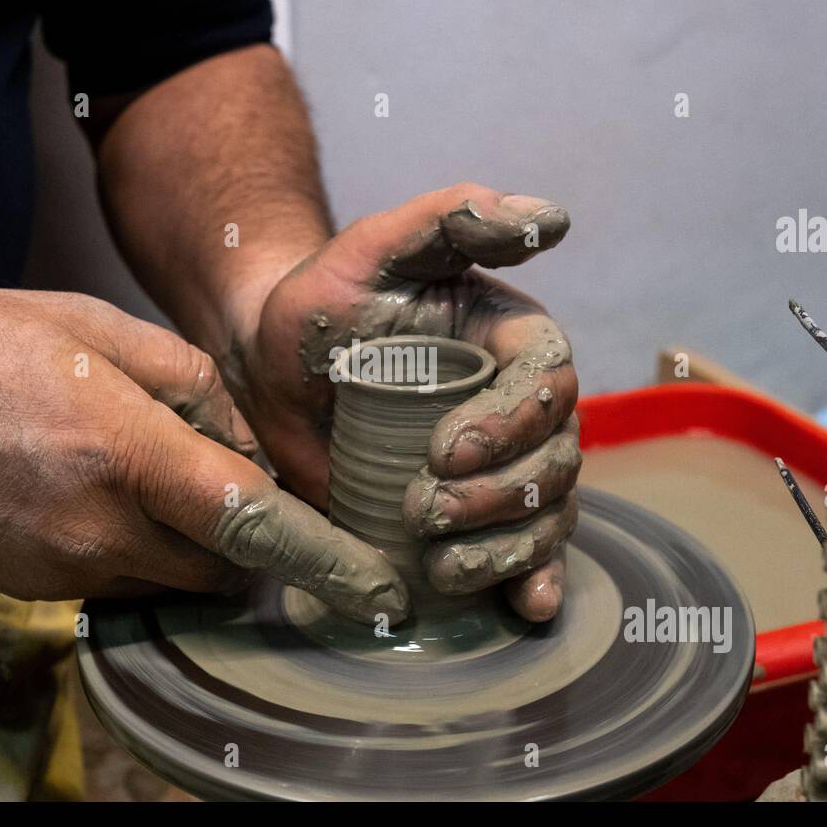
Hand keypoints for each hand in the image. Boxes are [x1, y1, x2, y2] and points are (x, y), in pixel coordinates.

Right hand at [0, 284, 406, 621]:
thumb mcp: (94, 326)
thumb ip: (190, 384)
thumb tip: (241, 441)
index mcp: (131, 457)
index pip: (257, 529)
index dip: (327, 564)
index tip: (377, 593)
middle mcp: (104, 533)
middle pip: (226, 566)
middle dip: (252, 538)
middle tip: (227, 478)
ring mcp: (65, 572)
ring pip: (173, 578)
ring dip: (191, 542)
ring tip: (137, 468)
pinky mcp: (35, 589)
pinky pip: (119, 582)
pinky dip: (135, 548)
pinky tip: (88, 490)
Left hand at [244, 184, 579, 620]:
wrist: (271, 368)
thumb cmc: (319, 303)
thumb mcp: (371, 248)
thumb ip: (451, 218)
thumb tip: (551, 218)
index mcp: (512, 342)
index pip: (547, 383)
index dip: (510, 424)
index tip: (443, 451)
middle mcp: (522, 405)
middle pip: (554, 458)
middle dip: (502, 497)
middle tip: (425, 510)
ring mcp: (503, 465)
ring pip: (546, 513)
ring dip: (508, 548)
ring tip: (446, 568)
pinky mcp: (475, 513)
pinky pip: (527, 550)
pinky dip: (533, 580)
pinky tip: (527, 607)